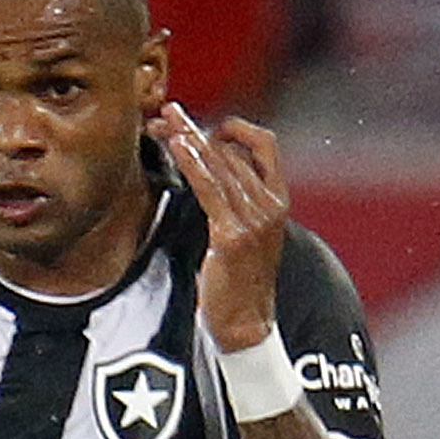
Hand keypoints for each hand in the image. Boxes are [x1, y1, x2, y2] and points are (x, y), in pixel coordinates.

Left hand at [154, 101, 285, 352]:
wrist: (246, 325)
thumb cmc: (239, 281)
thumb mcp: (246, 232)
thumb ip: (236, 199)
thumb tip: (210, 167)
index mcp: (278, 200)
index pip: (264, 144)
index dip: (234, 127)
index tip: (203, 128)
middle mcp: (271, 205)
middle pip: (232, 149)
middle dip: (195, 128)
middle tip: (165, 113)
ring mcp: (254, 220)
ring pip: (219, 163)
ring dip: (187, 138)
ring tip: (162, 122)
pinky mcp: (231, 236)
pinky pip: (209, 188)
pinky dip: (191, 163)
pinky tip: (175, 147)